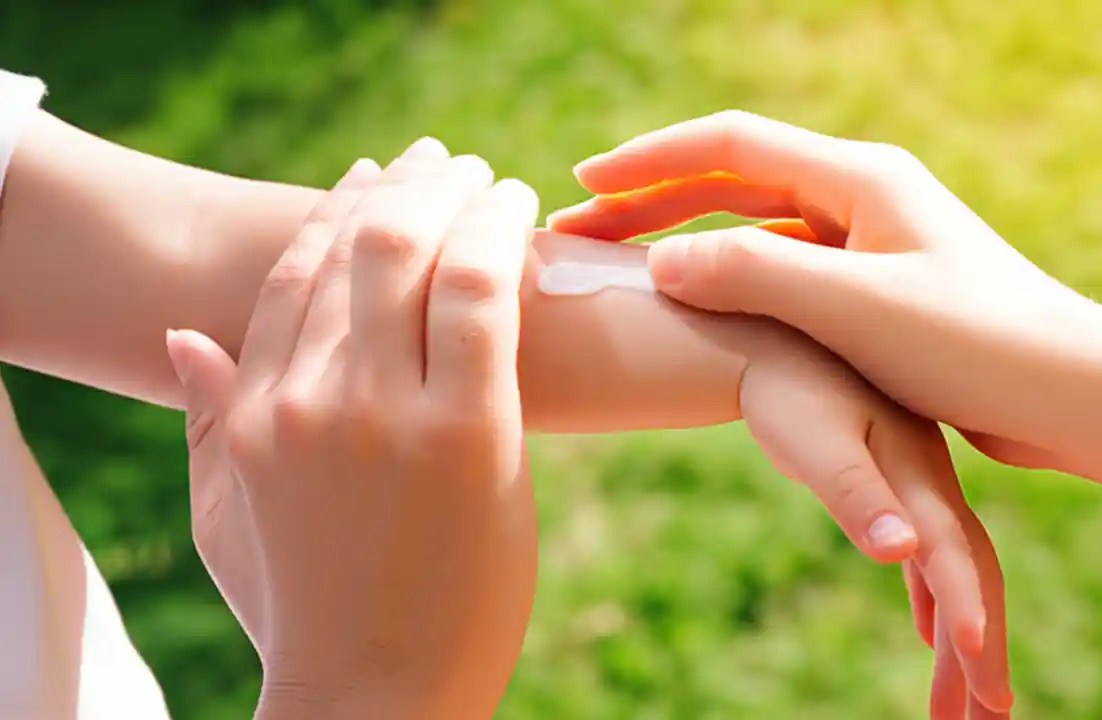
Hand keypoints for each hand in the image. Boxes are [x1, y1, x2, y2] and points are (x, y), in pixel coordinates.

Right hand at [165, 140, 539, 718]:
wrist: (371, 697)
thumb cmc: (303, 607)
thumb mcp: (227, 515)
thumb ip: (205, 420)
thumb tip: (182, 335)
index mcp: (256, 408)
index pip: (292, 269)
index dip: (339, 205)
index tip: (379, 173)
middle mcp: (312, 397)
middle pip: (360, 243)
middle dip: (410, 182)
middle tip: (450, 162)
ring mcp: (387, 414)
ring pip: (419, 254)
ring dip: (460, 195)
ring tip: (495, 179)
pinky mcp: (469, 437)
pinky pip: (483, 300)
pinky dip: (501, 238)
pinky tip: (524, 216)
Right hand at [548, 110, 1101, 469]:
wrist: (1070, 396)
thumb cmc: (975, 345)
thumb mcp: (853, 305)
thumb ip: (753, 273)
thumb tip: (663, 263)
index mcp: (859, 178)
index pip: (729, 146)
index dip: (649, 159)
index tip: (583, 179)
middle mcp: (860, 199)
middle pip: (732, 182)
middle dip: (652, 201)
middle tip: (579, 229)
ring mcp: (867, 247)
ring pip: (752, 230)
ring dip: (683, 244)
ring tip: (618, 268)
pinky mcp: (873, 294)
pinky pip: (778, 274)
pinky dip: (727, 284)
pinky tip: (693, 311)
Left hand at [740, 342, 1010, 717]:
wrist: (771, 334)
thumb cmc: (784, 388)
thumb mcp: (814, 441)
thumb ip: (857, 496)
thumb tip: (900, 554)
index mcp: (919, 478)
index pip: (957, 558)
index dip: (972, 614)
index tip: (987, 678)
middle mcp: (930, 487)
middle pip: (973, 579)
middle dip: (982, 654)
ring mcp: (918, 487)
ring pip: (952, 576)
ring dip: (959, 643)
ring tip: (960, 710)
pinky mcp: (895, 486)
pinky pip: (927, 560)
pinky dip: (934, 604)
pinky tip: (928, 633)